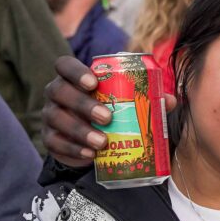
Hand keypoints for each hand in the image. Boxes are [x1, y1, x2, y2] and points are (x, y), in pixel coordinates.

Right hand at [44, 55, 177, 166]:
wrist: (94, 143)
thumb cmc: (112, 113)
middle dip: (83, 104)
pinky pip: (55, 143)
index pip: (64, 65)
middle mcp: (57, 93)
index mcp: (74, 78)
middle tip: (107, 117)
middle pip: (60, 91)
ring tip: (102, 142)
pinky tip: (90, 155)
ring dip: (80, 130)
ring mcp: (50, 116)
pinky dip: (73, 149)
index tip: (93, 83)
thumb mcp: (128, 104)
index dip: (75, 71)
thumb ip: (148, 99)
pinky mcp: (50, 139)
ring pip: (56, 118)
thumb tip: (170, 100)